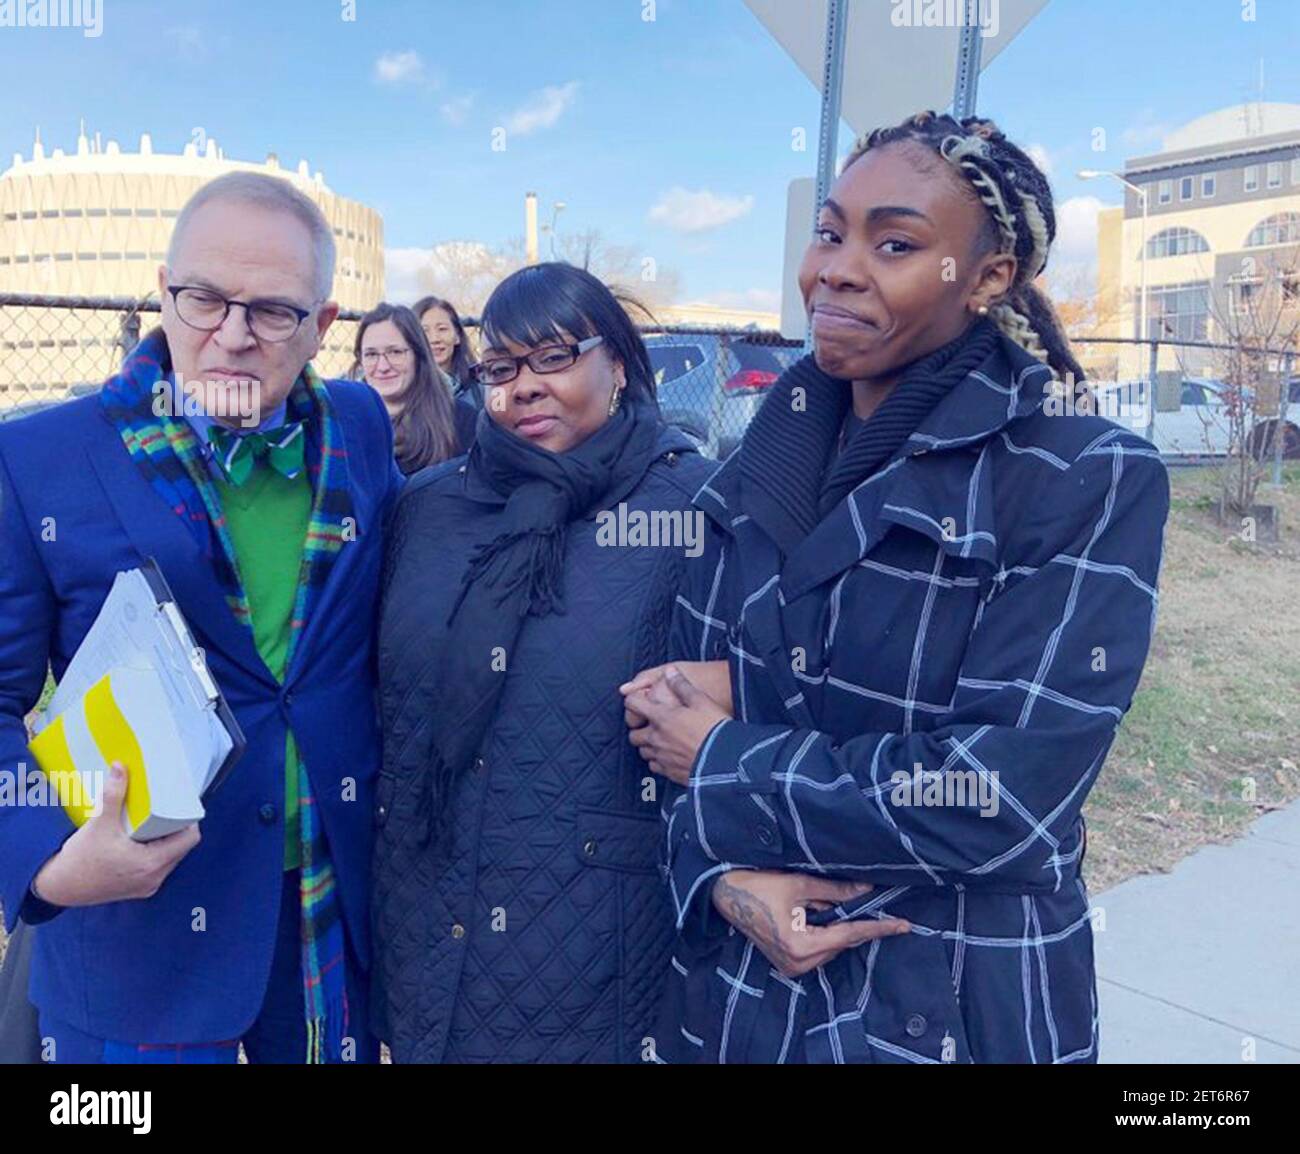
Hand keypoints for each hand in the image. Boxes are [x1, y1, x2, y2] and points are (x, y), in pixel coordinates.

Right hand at [31, 762, 200, 907]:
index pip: (189, 839)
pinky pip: (157, 867)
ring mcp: (147, 886)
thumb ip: (113, 795)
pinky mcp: (137, 889)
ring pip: (170, 858)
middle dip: (176, 828)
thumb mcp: (99, 824)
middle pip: (181, 848)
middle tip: (167, 810)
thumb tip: (121, 767)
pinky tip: (142, 840)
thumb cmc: (80, 859)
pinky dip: (154, 853)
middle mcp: (154, 878)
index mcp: (152, 863)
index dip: (189, 821)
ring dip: (165, 841)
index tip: (181, 806)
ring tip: (155, 823)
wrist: (59, 888)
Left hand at [624, 665, 729, 784]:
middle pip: (633, 734)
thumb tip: (669, 671)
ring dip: (648, 745)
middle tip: (651, 724)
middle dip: (639, 728)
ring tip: (661, 741)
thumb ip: (682, 685)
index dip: (633, 700)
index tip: (640, 700)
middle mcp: (656, 739)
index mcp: (661, 717)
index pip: (633, 704)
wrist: (726, 760)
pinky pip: (655, 767)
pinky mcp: (670, 773)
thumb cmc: (714, 728)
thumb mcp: (701, 700)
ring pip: (643, 752)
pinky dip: (658, 761)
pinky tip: (670, 756)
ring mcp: (662, 758)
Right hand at [711, 870, 909, 977]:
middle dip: (853, 924)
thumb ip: (835, 890)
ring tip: (818, 903)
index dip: (878, 928)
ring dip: (835, 927)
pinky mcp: (786, 962)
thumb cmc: (758, 885)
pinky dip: (823, 933)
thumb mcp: (800, 884)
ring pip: (829, 946)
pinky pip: (816, 949)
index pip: (849, 935)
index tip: (904, 925)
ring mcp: (790, 966)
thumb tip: (867, 888)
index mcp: (801, 945)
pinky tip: (816, 915)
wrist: (725, 894)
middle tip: (872, 906)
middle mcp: (797, 963)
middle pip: (840, 943)